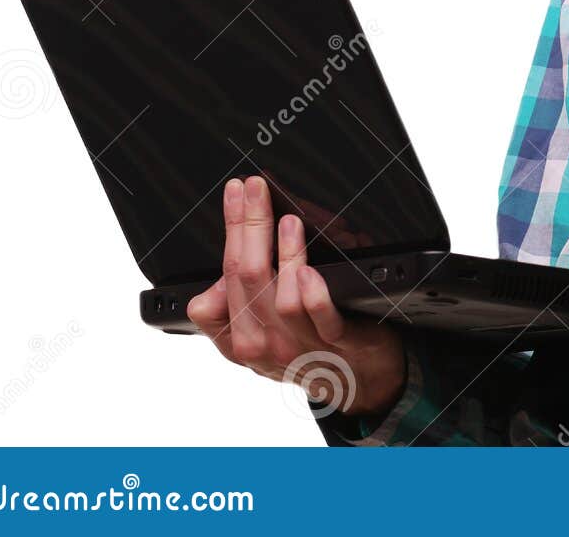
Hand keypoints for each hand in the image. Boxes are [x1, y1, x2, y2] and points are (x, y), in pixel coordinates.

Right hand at [185, 176, 405, 417]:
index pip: (218, 283)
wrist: (357, 381)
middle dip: (247, 226)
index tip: (235, 194)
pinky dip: (313, 292)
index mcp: (238, 340)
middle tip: (254, 188)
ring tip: (286, 220)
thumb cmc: (307, 348)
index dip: (226, 234)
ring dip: (284, 255)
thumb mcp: (258, 336)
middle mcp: (263, 345)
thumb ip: (230, 309)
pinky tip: (309, 268)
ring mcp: (300, 346)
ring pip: (281, 298)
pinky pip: (320, 317)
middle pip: (246, 278)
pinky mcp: (336, 343)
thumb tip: (211, 282)